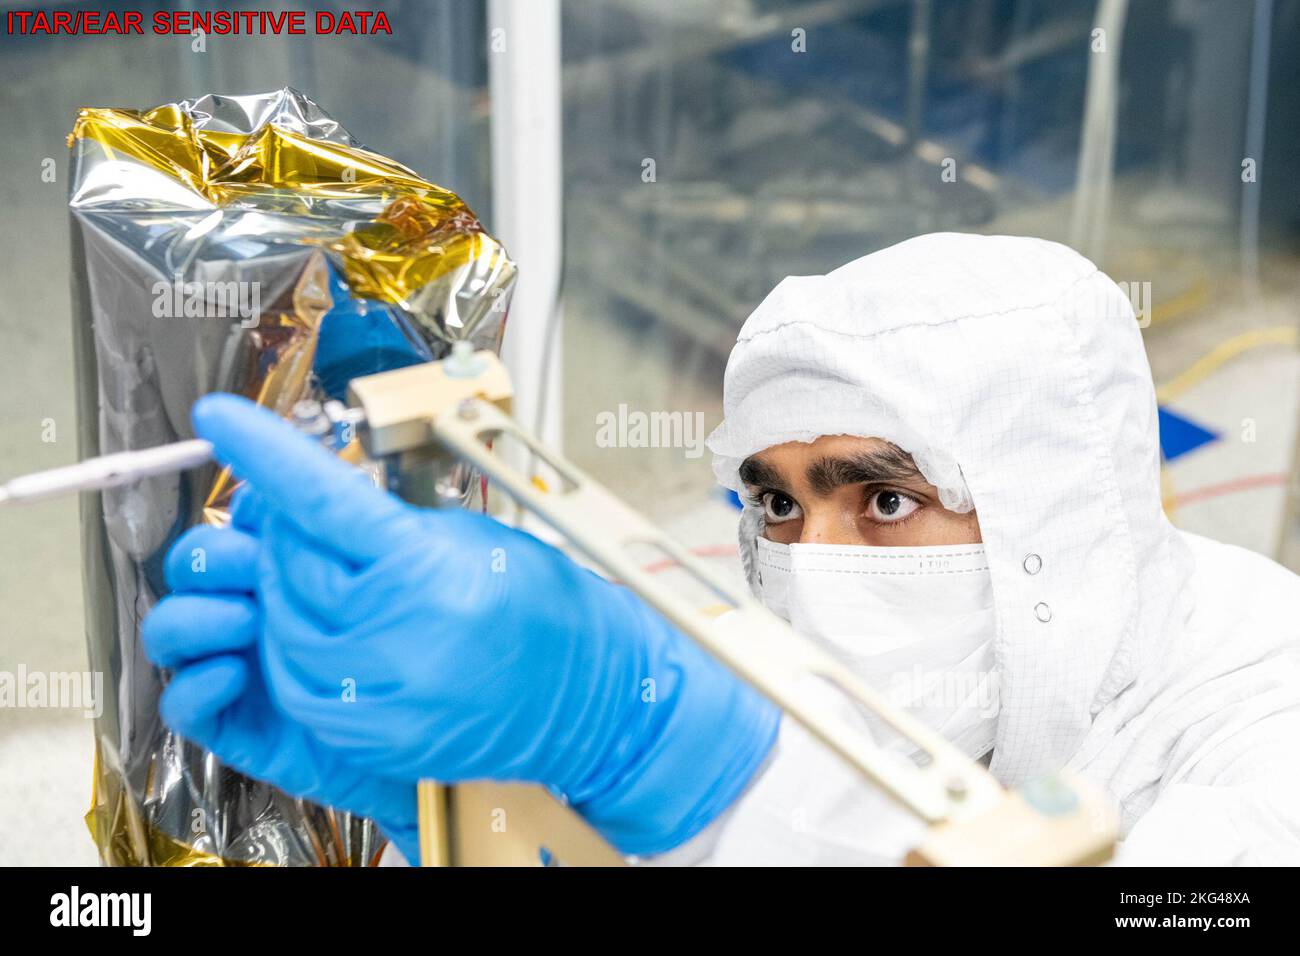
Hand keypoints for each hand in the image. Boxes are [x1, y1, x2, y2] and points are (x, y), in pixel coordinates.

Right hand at [142, 492, 420, 859]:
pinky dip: (195, 686)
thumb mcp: (407, 575)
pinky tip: (233, 675)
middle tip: (253, 563)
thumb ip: (362, 534)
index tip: (260, 504)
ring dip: (195, 616)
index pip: (240, 522)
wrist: (446, 737)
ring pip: (170, 628)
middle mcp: (252, 606)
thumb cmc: (426, 647)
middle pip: (193, 566)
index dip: (240, 509)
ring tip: (247, 619)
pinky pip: (182, 705)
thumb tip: (322, 495)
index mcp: (286, 564)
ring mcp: (237, 662)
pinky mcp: (235, 723)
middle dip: (212, 556)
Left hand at [148, 393, 778, 856]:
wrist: (588, 695)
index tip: (220, 420)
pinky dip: (294, 646)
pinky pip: (295, 682)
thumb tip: (313, 502)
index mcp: (424, 569)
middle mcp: (395, 633)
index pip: (319, 499)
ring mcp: (380, 692)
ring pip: (281, 621)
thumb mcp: (470, 538)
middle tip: (306, 516)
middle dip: (286, 530)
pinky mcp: (372, 735)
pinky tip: (324, 626)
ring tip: (329, 573)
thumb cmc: (544, 607)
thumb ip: (387, 522)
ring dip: (288, 588)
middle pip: (290, 561)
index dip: (262, 452)